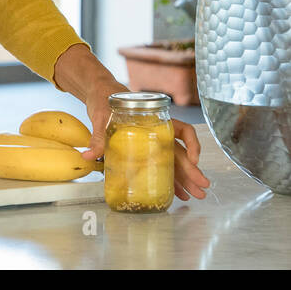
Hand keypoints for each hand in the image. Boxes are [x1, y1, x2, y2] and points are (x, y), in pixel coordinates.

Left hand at [55, 44, 211, 201]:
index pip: (183, 130)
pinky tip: (176, 191)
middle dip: (192, 171)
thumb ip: (98, 137)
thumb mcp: (102, 117)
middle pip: (180, 152)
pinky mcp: (143, 150)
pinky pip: (160, 165)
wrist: (98, 94)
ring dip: (184, 179)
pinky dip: (168, 178)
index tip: (192, 159)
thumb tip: (89, 156)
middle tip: (202, 187)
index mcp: (154, 120)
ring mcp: (152, 142)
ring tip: (194, 195)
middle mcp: (157, 132)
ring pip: (173, 162)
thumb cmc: (105, 99)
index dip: (192, 145)